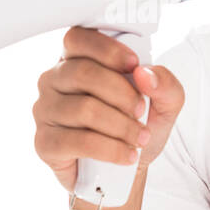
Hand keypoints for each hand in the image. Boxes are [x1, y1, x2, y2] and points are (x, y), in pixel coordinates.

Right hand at [32, 26, 185, 192]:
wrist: (124, 170)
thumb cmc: (135, 126)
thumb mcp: (163, 103)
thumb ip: (164, 83)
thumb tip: (146, 74)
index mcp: (76, 60)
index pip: (78, 38)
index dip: (107, 49)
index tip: (134, 65)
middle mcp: (54, 80)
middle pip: (83, 73)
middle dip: (121, 93)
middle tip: (141, 110)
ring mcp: (45, 111)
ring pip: (84, 109)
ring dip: (121, 126)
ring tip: (139, 138)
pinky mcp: (44, 142)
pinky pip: (77, 142)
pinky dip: (110, 149)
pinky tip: (126, 155)